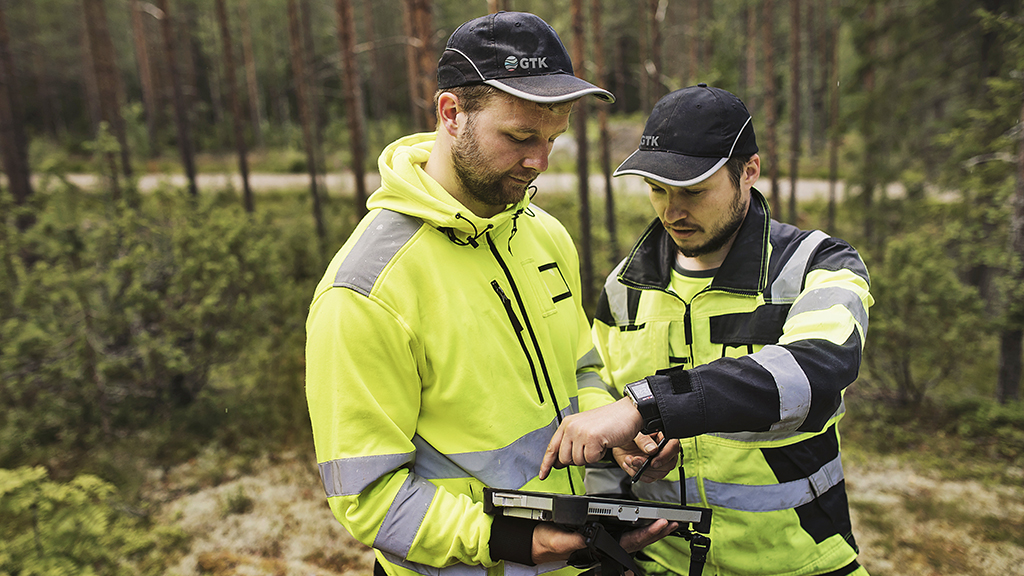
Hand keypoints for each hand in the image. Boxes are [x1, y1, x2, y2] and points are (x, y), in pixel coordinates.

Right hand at [531, 519, 678, 563]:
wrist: (537, 542)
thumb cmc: (548, 542)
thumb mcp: (558, 540)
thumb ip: (574, 540)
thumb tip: (589, 536)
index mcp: (598, 549)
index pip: (627, 543)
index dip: (645, 534)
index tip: (660, 524)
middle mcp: (605, 545)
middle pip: (637, 541)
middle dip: (656, 532)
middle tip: (673, 522)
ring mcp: (605, 540)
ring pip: (634, 537)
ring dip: (652, 531)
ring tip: (668, 523)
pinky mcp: (602, 531)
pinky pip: (625, 532)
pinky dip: (640, 528)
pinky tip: (649, 525)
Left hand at [539, 398, 642, 479]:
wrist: (628, 413)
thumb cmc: (610, 422)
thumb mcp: (585, 429)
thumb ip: (571, 443)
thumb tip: (560, 462)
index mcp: (567, 424)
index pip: (552, 447)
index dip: (546, 464)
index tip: (542, 475)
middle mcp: (571, 427)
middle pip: (565, 459)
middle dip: (578, 459)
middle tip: (590, 448)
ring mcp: (580, 432)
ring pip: (578, 461)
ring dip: (590, 457)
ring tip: (598, 443)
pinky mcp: (592, 438)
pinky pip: (591, 459)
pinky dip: (599, 456)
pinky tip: (604, 444)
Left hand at [612, 433, 679, 482]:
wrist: (618, 438)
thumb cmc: (628, 432)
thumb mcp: (634, 432)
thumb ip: (644, 439)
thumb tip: (653, 450)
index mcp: (663, 436)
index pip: (673, 447)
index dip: (665, 456)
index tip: (653, 462)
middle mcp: (664, 450)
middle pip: (669, 464)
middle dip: (650, 466)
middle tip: (635, 460)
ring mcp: (658, 461)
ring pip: (659, 473)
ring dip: (642, 470)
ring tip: (629, 460)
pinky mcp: (651, 470)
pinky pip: (649, 478)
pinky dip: (637, 473)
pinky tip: (628, 464)